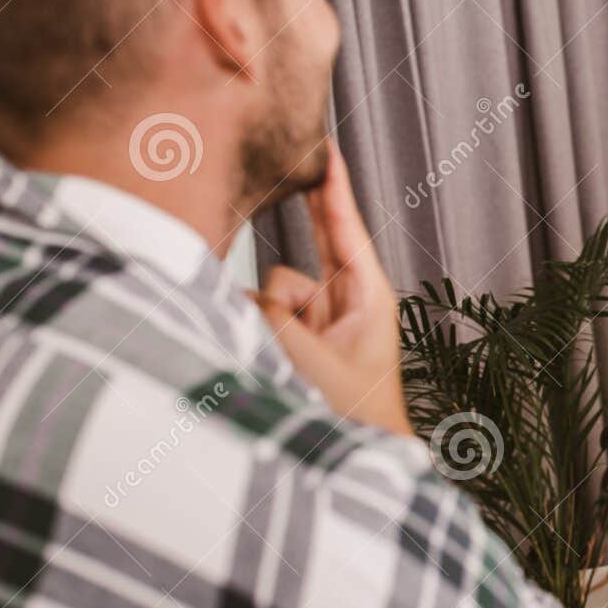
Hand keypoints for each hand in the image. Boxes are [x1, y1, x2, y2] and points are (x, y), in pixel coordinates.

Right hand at [251, 146, 411, 436]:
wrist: (355, 463)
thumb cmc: (353, 416)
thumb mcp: (311, 360)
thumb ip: (270, 318)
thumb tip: (238, 297)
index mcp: (368, 297)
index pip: (344, 226)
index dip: (331, 183)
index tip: (323, 143)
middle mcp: (344, 304)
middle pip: (307, 251)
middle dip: (291, 237)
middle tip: (282, 192)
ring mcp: (318, 324)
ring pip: (270, 294)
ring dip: (265, 321)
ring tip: (283, 366)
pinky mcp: (296, 344)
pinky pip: (262, 320)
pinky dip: (258, 335)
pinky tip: (271, 367)